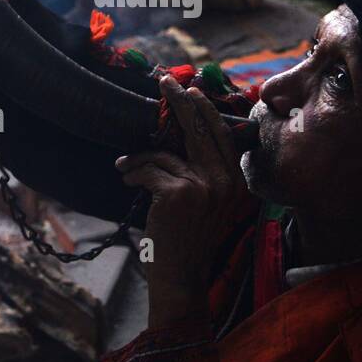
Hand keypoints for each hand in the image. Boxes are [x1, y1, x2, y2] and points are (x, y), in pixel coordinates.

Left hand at [116, 75, 249, 328]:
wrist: (181, 279)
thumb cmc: (188, 240)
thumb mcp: (207, 203)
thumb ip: (203, 172)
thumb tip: (182, 135)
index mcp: (235, 182)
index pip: (221, 134)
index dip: (204, 109)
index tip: (190, 90)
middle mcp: (225, 181)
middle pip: (200, 128)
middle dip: (179, 101)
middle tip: (164, 81)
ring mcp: (202, 187)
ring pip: (164, 154)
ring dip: (140, 160)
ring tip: (127, 168)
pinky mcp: (177, 194)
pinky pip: (148, 168)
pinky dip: (133, 171)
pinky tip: (126, 178)